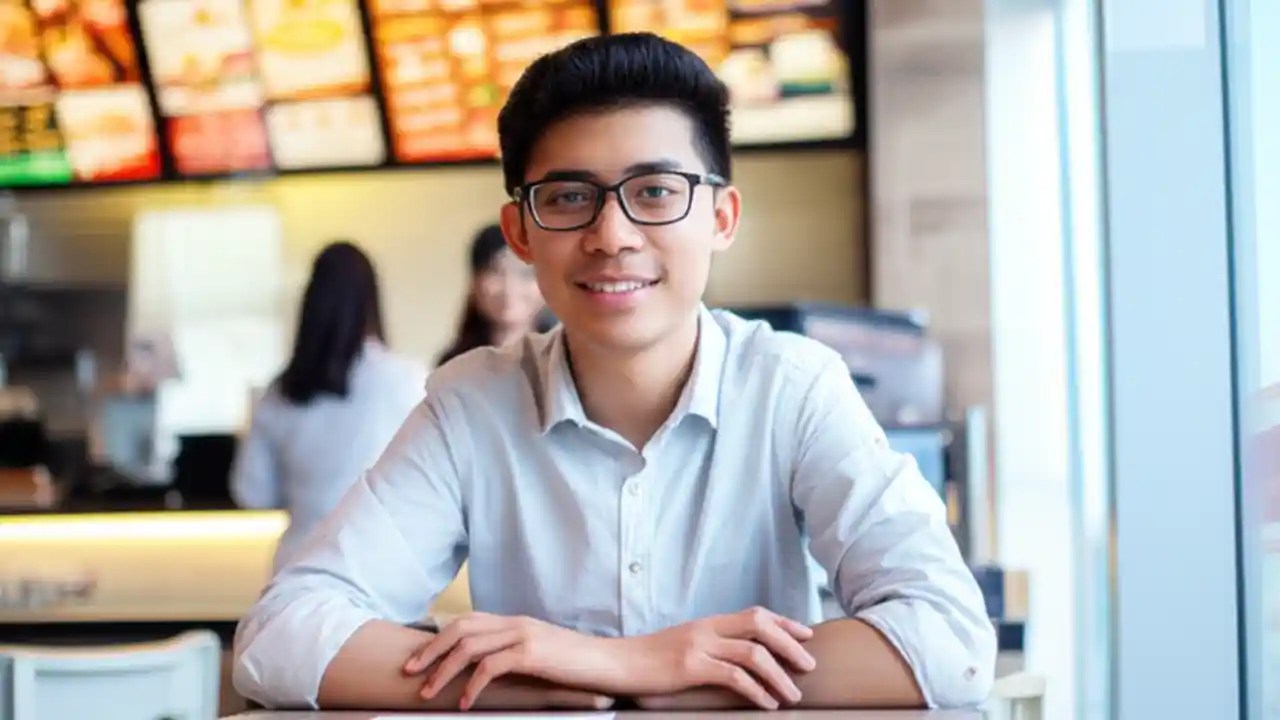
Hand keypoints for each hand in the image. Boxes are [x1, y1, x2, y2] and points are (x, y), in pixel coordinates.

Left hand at [402, 613, 615, 709]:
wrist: (611, 663)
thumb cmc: (578, 665)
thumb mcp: (541, 655)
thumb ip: (515, 655)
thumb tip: (485, 671)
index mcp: (515, 622)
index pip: (467, 621)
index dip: (438, 638)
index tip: (419, 658)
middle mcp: (515, 622)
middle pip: (459, 628)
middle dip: (430, 650)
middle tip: (410, 672)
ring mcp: (524, 635)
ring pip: (469, 646)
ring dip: (443, 670)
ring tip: (429, 691)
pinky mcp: (533, 652)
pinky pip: (491, 666)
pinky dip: (472, 684)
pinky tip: (465, 702)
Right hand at [628, 606, 816, 709]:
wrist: (615, 663)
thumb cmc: (648, 659)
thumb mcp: (682, 645)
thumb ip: (709, 646)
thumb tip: (738, 659)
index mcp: (708, 622)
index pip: (755, 613)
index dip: (784, 622)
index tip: (806, 635)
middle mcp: (707, 628)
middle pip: (760, 625)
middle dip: (790, 644)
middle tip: (809, 665)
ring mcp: (699, 646)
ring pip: (753, 652)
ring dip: (779, 674)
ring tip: (793, 693)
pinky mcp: (690, 667)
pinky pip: (733, 676)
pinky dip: (756, 690)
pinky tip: (767, 703)